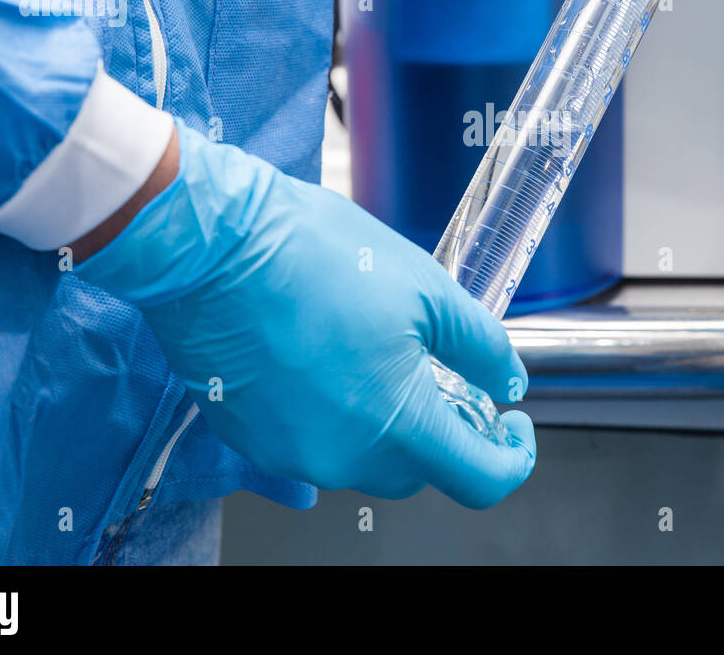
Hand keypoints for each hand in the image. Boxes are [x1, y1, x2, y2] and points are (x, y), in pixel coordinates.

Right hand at [76, 122, 535, 508]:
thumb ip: (482, 347)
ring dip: (386, 420)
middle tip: (445, 375)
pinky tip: (329, 357)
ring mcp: (289, 453)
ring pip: (363, 456)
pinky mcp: (249, 437)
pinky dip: (334, 413)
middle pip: (419, 469)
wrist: (212, 244)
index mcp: (396, 426)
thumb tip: (508, 382)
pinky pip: (311, 441)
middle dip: (444, 430)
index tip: (511, 425)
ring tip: (380, 352)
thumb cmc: (313, 257)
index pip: (479, 479)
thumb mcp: (428, 289)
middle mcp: (340, 458)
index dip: (510, 456)